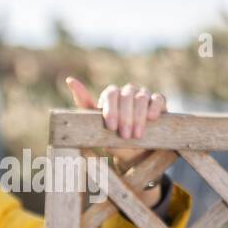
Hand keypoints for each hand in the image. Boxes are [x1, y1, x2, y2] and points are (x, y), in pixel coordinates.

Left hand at [65, 77, 168, 207]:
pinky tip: (152, 119)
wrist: (132, 149)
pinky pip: (158, 98)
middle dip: (125, 118)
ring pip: (142, 98)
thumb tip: (69, 79)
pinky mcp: (158, 101)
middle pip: (127, 97)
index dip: (111, 110)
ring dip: (139, 117)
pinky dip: (155, 108)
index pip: (110, 94)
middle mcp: (127, 91)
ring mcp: (143, 94)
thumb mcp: (94, 122)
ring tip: (136, 135)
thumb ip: (83, 102)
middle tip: (125, 136)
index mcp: (111, 95)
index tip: (111, 127)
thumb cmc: (110, 134)